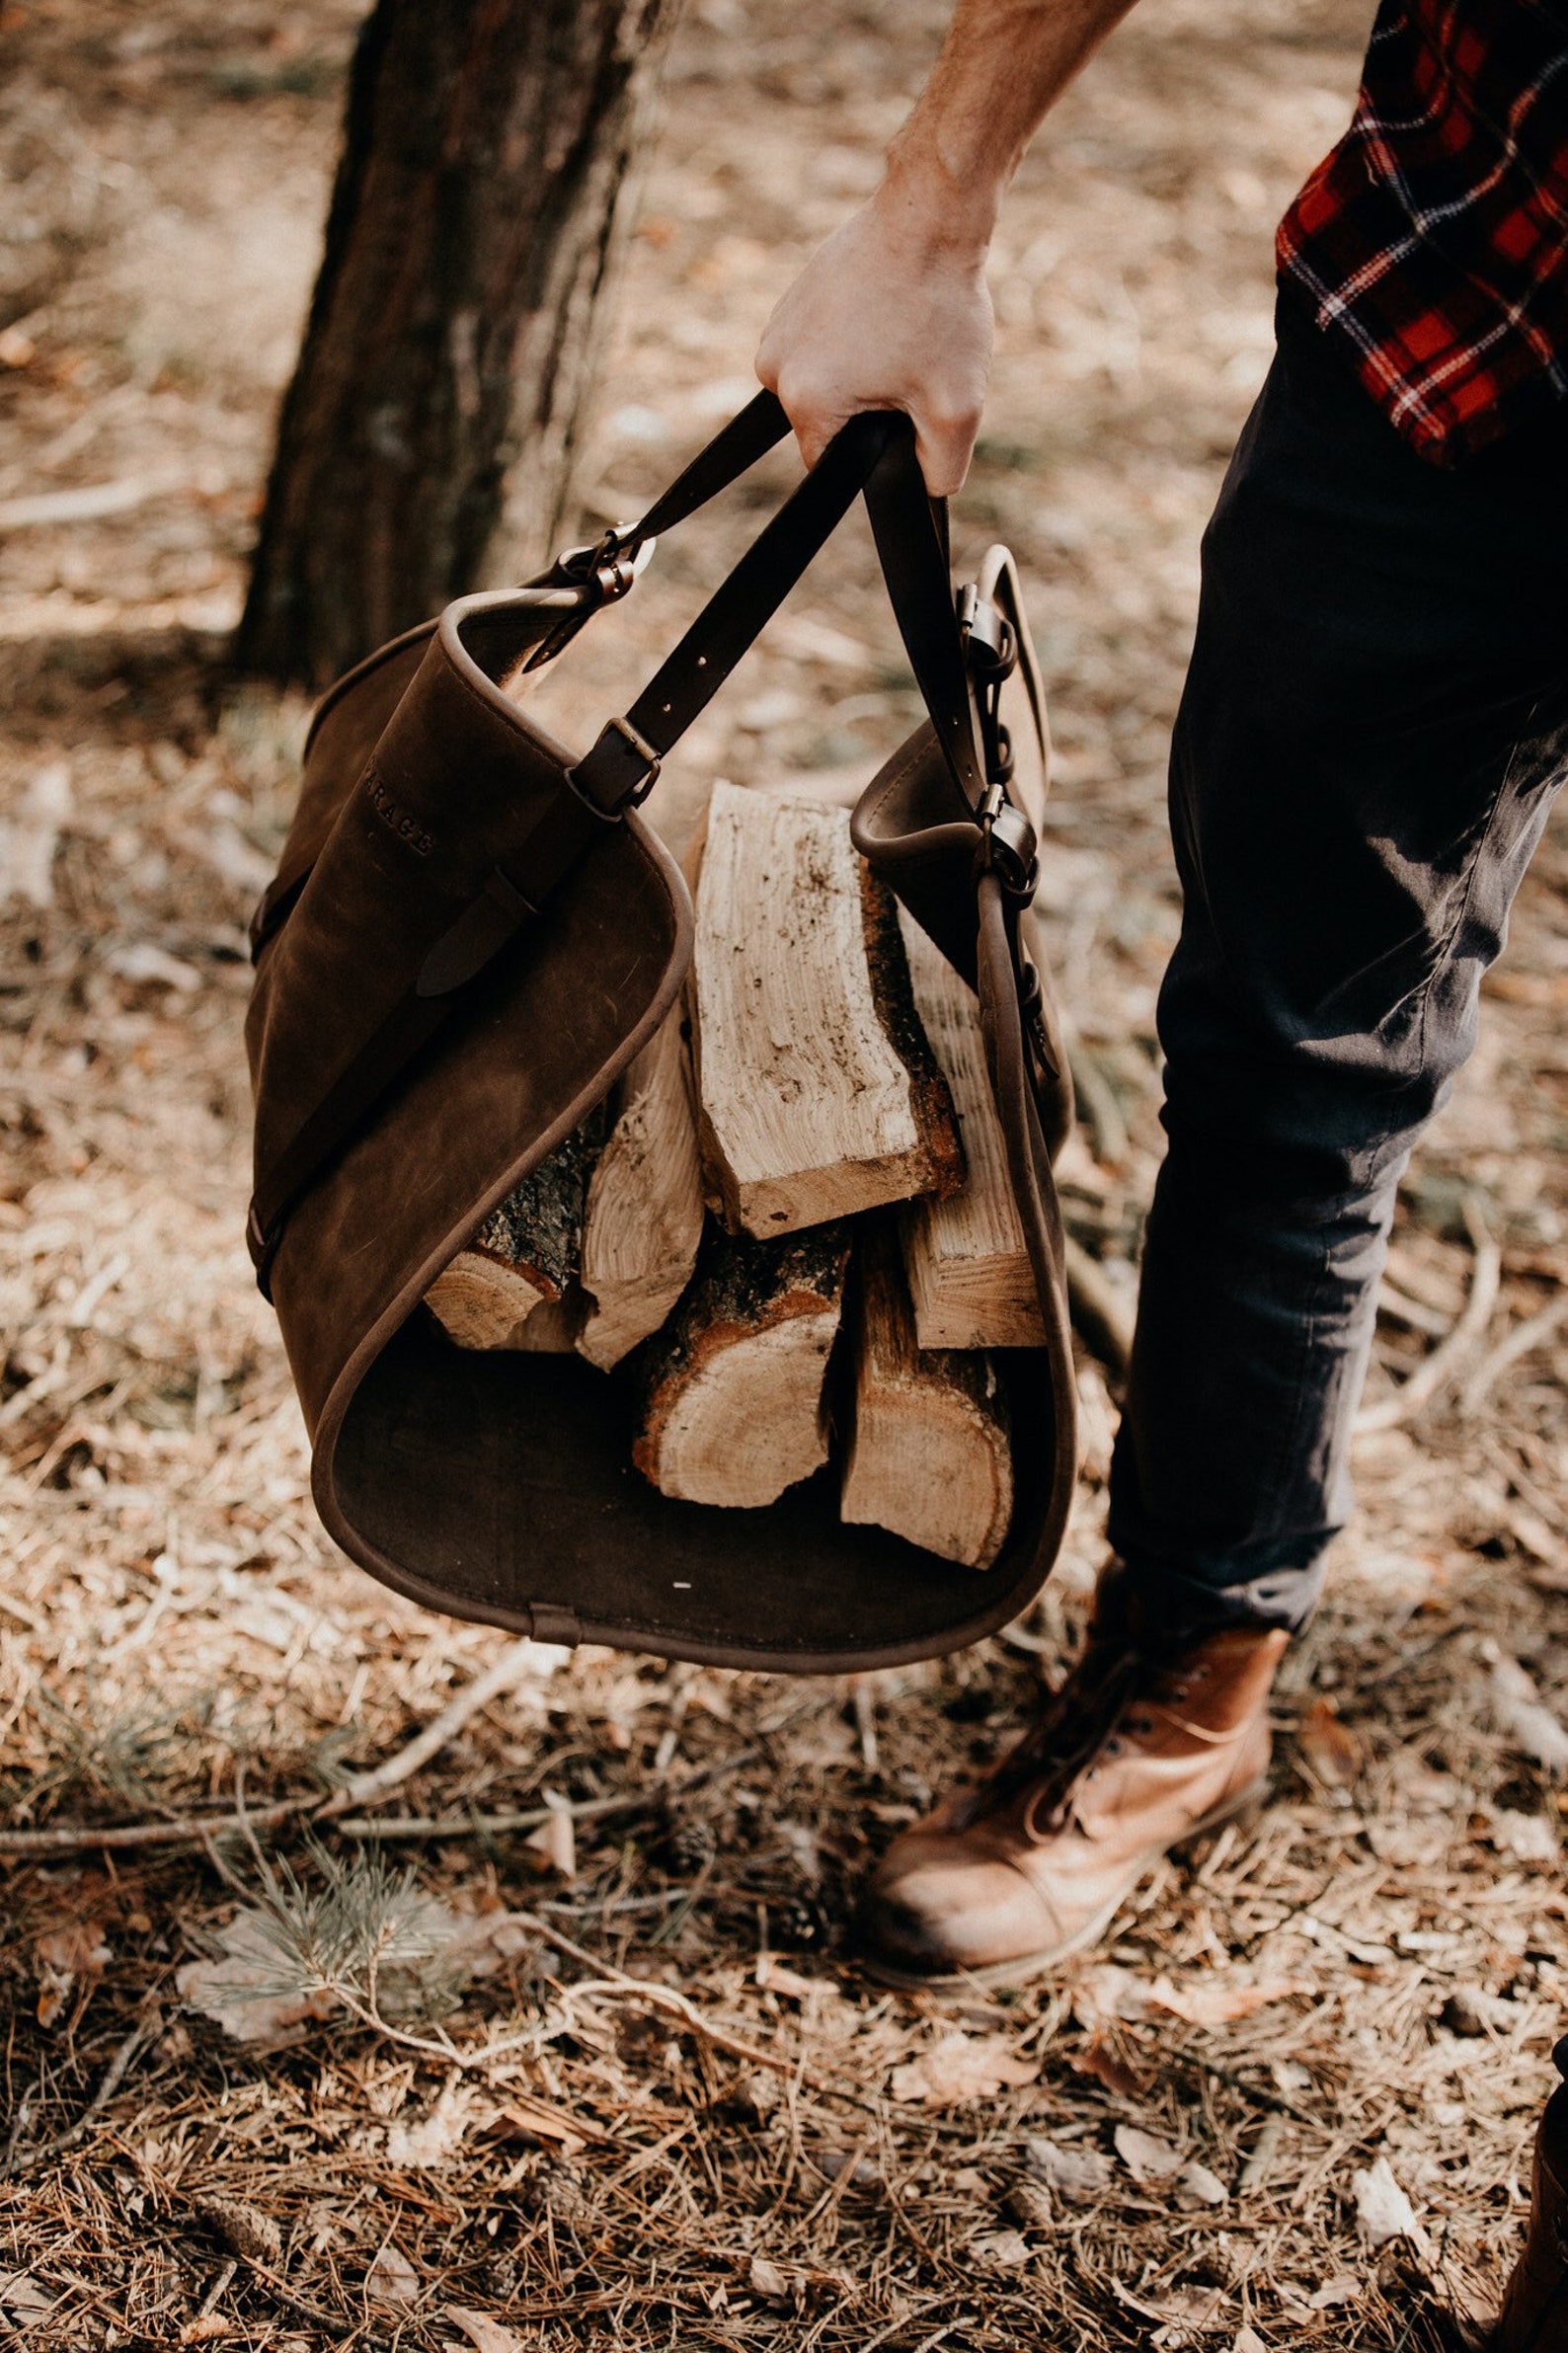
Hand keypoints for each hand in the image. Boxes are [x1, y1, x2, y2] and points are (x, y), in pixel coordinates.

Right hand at [755, 183, 994, 496]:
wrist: (929, 215)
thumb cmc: (939, 307)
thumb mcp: (957, 409)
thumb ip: (941, 471)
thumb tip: (929, 494)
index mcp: (805, 400)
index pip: (829, 466)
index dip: (872, 452)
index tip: (904, 415)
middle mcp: (776, 366)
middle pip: (827, 422)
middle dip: (870, 409)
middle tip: (914, 369)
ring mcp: (779, 326)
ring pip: (826, 382)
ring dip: (864, 372)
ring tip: (904, 335)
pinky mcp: (793, 297)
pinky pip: (824, 345)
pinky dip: (857, 338)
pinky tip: (891, 312)